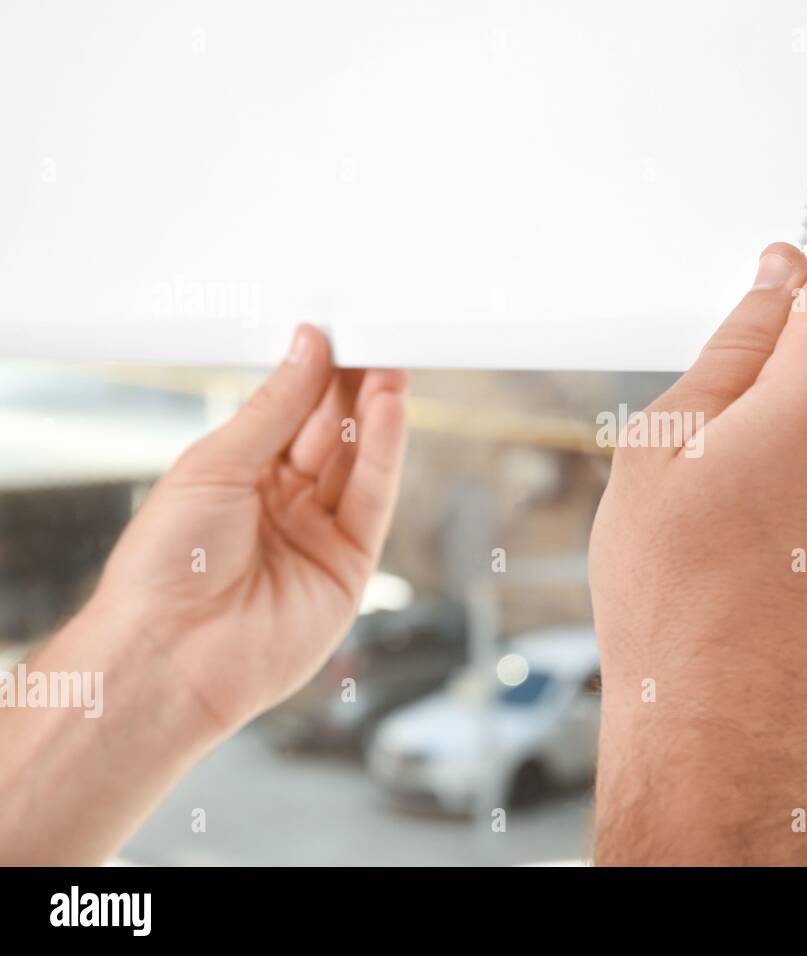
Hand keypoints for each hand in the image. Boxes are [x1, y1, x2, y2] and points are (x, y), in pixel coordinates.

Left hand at [91, 324, 408, 730]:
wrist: (170, 654)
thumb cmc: (166, 566)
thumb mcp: (215, 464)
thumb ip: (274, 407)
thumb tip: (306, 349)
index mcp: (239, 477)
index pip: (291, 412)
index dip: (316, 372)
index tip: (340, 333)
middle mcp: (282, 505)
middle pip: (331, 433)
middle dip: (354, 387)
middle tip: (376, 342)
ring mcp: (318, 536)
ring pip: (358, 462)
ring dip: (376, 415)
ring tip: (391, 369)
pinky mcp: (350, 568)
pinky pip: (373, 501)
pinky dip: (385, 455)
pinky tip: (389, 414)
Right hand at [588, 243, 806, 864]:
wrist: (731, 741)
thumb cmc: (682, 610)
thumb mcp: (664, 449)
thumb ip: (735, 344)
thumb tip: (776, 281)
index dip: (788, 303)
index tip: (765, 321)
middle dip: (797, 395)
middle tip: (727, 472)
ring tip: (761, 535)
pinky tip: (799, 566)